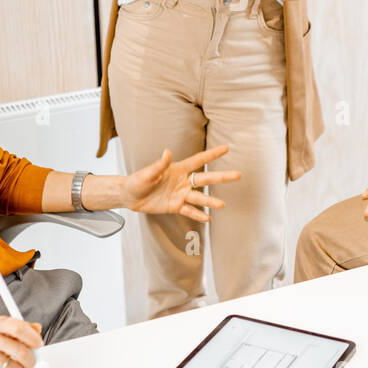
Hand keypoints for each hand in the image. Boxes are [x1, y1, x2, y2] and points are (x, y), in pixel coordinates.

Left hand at [121, 145, 236, 221]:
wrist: (130, 196)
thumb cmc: (137, 180)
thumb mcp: (147, 173)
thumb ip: (159, 165)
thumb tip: (168, 152)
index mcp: (178, 169)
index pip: (199, 160)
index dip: (212, 154)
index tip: (226, 148)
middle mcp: (183, 181)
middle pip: (205, 178)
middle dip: (222, 176)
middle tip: (238, 175)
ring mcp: (180, 194)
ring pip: (199, 197)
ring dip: (210, 200)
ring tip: (222, 204)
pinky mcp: (175, 206)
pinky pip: (189, 210)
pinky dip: (198, 214)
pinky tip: (208, 218)